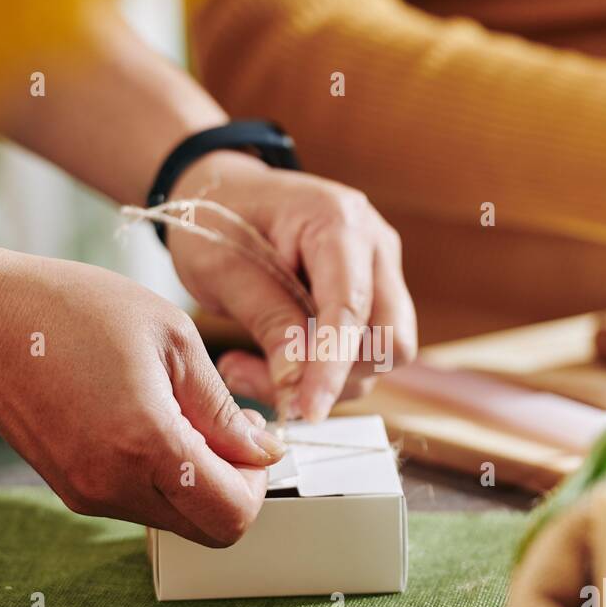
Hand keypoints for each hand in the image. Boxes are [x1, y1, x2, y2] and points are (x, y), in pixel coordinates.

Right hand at [0, 249, 284, 546]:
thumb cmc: (74, 309)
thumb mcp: (172, 338)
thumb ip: (221, 407)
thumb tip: (264, 452)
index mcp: (146, 445)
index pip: (234, 514)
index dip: (258, 481)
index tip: (249, 434)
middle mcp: (115, 485)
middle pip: (211, 530)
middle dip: (234, 486)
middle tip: (226, 429)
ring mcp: (89, 495)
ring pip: (177, 520)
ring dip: (198, 481)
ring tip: (182, 414)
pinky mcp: (72, 491)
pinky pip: (140, 504)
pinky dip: (162, 477)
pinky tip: (150, 423)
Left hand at [165, 151, 416, 420]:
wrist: (222, 195)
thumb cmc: (215, 221)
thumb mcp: (223, 269)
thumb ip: (267, 321)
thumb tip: (299, 386)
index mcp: (338, 221)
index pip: (350, 308)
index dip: (332, 367)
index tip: (307, 411)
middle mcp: (375, 244)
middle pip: (390, 338)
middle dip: (337, 378)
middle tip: (268, 390)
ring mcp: (379, 270)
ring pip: (380, 354)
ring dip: (323, 380)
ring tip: (246, 372)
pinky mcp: (371, 296)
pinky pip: (363, 351)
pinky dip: (322, 372)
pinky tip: (269, 364)